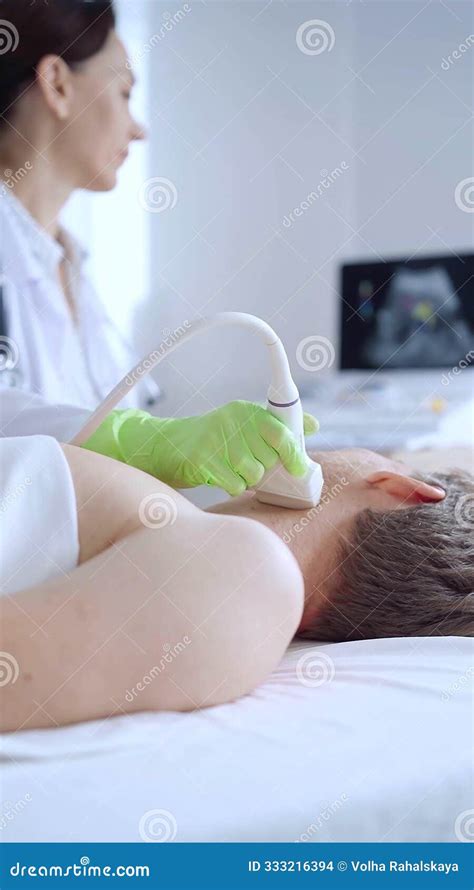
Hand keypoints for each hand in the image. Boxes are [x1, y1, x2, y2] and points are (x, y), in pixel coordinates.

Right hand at [82, 402, 318, 495]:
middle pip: (268, 459)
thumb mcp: (245, 425)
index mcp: (246, 411)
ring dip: (247, 478)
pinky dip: (232, 486)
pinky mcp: (203, 460)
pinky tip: (222, 476)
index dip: (293, 453)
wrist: (168, 446)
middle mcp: (232, 422)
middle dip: (263, 468)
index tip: (299, 467)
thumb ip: (280, 426)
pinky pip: (235, 485)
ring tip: (233, 468)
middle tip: (250, 464)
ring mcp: (216, 441)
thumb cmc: (215, 439)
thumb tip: (314, 425)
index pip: (280, 432)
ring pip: (253, 474)